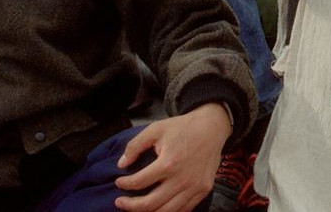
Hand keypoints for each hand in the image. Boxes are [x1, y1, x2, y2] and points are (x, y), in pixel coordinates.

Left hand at [113, 104, 231, 211]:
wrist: (212, 127)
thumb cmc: (183, 128)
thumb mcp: (155, 129)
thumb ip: (135, 145)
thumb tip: (121, 164)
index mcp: (168, 163)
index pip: (139, 182)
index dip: (124, 184)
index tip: (119, 181)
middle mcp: (182, 179)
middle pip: (150, 204)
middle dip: (130, 206)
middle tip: (120, 202)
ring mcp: (194, 187)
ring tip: (136, 208)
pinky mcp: (203, 190)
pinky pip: (183, 210)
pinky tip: (158, 208)